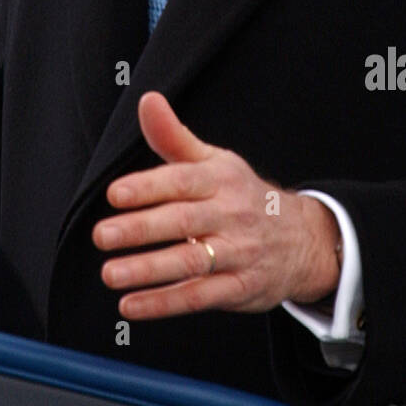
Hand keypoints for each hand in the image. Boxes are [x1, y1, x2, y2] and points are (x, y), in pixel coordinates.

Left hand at [92, 92, 340, 319]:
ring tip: (111, 274)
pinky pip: (199, 297)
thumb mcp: (214, 161)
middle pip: (182, 221)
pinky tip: (132, 305)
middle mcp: (230, 214)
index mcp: (220, 179)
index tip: (115, 193)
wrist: (302, 238)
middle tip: (102, 235)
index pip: (182, 181)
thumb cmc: (243, 195)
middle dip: (140, 229)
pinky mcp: (240, 287)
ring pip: (190, 262)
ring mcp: (237, 252)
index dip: (148, 186)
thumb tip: (147, 101)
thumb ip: (174, 136)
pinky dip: (164, 303)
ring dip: (148, 271)